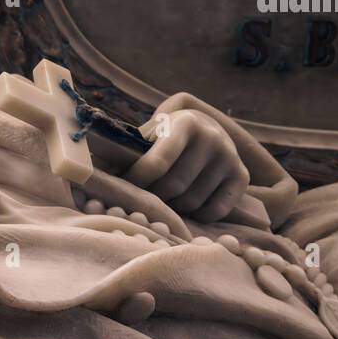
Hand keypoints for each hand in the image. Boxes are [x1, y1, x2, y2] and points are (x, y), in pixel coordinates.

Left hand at [124, 109, 248, 221]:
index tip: (124, 188)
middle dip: (153, 197)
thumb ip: (128, 151)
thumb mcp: (149, 133)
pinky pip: (214, 211)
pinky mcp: (242, 177)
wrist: (204, 128)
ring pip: (191, 202)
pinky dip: (197, 216)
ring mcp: (230, 158)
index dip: (136, 181)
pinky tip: (186, 206)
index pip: (158, 162)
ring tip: (163, 201)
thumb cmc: (165, 136)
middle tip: (142, 199)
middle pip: (174, 186)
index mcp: (185, 122)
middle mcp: (212, 137)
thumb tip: (95, 171)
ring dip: (173, 208)